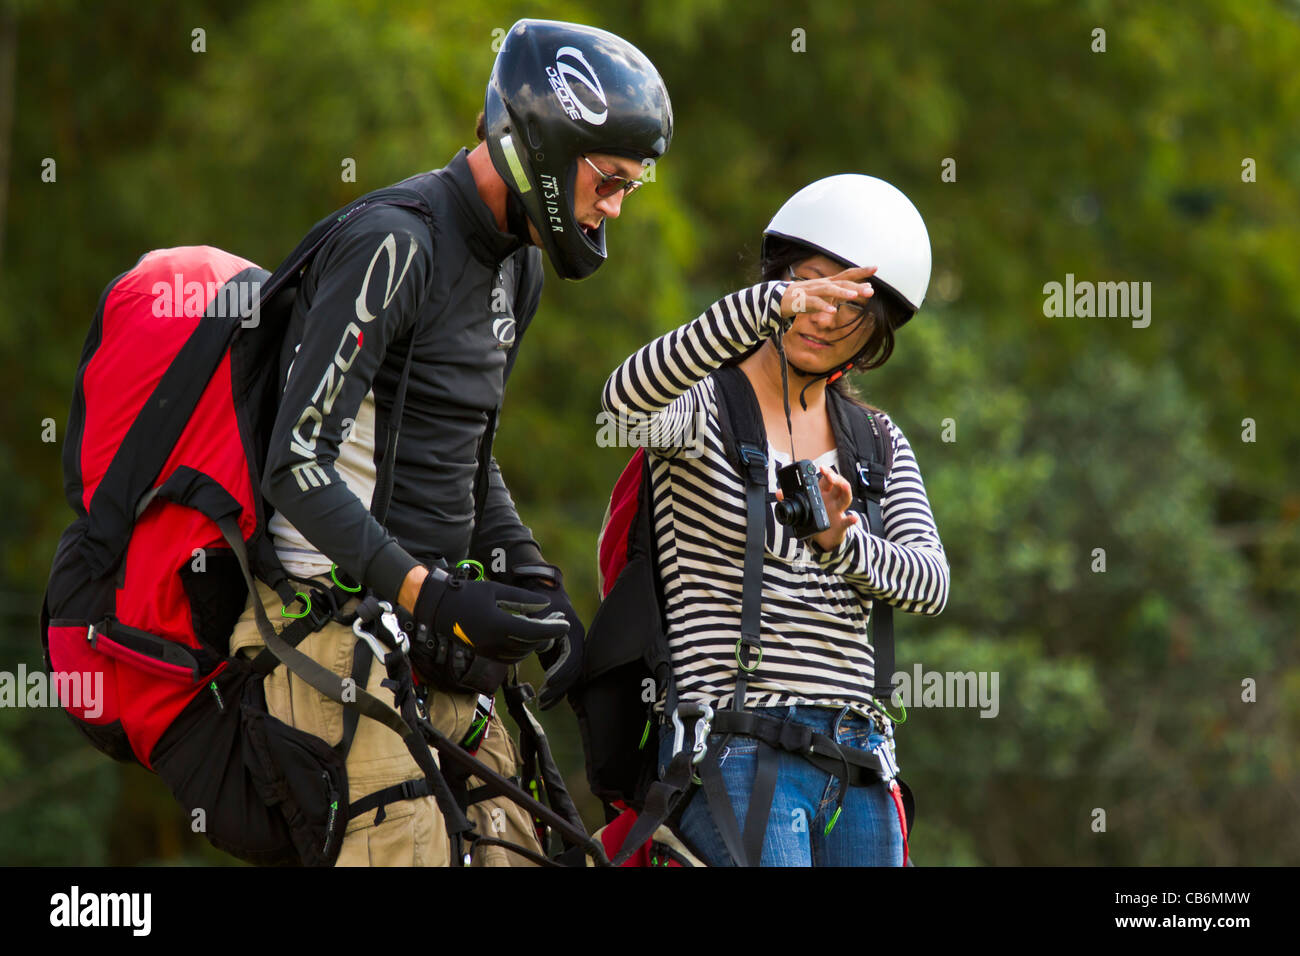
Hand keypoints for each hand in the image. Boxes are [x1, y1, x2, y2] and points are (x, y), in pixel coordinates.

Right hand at [412, 570, 569, 663]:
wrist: (438, 607)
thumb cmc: (466, 594)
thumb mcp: (496, 590)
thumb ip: (522, 599)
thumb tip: (545, 605)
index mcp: (497, 625)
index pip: (533, 631)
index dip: (552, 629)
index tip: (566, 624)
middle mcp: (493, 642)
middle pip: (529, 644)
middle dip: (547, 634)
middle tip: (559, 621)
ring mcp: (487, 651)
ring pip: (521, 653)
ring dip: (535, 642)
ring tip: (545, 626)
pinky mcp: (483, 653)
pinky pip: (510, 657)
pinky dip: (522, 648)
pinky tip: (527, 634)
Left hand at [510, 566, 586, 709]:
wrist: (542, 591)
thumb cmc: (538, 602)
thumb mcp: (537, 613)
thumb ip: (538, 627)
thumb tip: (538, 644)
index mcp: (573, 632)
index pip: (573, 658)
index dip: (562, 672)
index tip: (548, 682)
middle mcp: (576, 643)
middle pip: (574, 672)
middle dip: (560, 687)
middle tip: (542, 699)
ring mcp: (571, 650)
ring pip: (570, 676)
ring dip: (558, 692)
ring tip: (541, 703)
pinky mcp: (562, 655)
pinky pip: (563, 675)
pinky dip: (555, 687)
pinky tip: (543, 699)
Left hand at [775, 465, 858, 552]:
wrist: (823, 539)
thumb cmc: (815, 520)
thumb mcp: (803, 509)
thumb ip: (791, 500)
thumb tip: (778, 493)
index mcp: (823, 494)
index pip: (827, 480)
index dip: (826, 472)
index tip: (820, 467)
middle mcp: (833, 500)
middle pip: (838, 485)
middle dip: (835, 477)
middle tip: (828, 474)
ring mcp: (838, 511)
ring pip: (845, 498)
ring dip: (845, 491)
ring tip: (843, 485)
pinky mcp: (841, 525)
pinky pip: (847, 522)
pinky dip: (851, 519)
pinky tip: (852, 517)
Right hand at [779, 266, 876, 319]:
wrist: (777, 299)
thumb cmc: (803, 297)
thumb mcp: (824, 294)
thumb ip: (843, 292)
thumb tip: (864, 288)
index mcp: (828, 283)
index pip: (846, 274)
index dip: (860, 271)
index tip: (876, 268)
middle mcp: (821, 285)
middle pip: (841, 283)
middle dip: (855, 286)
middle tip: (870, 291)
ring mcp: (811, 292)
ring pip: (829, 290)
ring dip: (842, 293)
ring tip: (854, 296)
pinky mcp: (802, 302)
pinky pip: (814, 304)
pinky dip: (823, 307)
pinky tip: (832, 312)